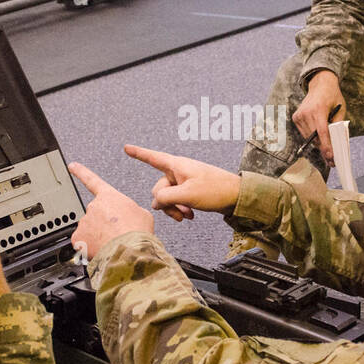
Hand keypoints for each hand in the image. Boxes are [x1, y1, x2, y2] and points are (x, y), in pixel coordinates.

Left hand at [67, 162, 154, 259]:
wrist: (129, 251)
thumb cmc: (137, 232)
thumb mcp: (143, 213)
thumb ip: (131, 210)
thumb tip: (129, 216)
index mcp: (109, 197)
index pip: (92, 180)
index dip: (81, 172)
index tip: (72, 166)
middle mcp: (94, 206)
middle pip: (95, 215)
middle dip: (103, 224)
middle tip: (116, 234)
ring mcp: (84, 222)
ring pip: (89, 230)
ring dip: (98, 236)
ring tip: (113, 243)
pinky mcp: (78, 237)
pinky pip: (82, 242)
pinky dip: (90, 247)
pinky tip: (103, 249)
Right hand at [124, 144, 240, 221]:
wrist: (237, 196)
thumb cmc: (215, 190)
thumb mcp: (187, 195)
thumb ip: (165, 198)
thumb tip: (155, 203)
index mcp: (177, 165)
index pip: (153, 157)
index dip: (138, 153)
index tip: (126, 147)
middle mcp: (178, 171)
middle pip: (159, 188)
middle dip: (167, 203)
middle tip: (182, 212)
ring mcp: (184, 181)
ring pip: (167, 197)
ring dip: (174, 209)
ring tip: (187, 216)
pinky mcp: (190, 191)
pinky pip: (176, 201)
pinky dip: (180, 209)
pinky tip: (191, 216)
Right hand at [293, 70, 346, 163]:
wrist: (320, 84)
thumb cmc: (332, 96)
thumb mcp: (341, 109)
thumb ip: (338, 125)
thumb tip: (337, 142)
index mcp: (319, 109)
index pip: (322, 132)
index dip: (326, 146)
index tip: (330, 157)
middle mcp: (306, 112)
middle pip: (315, 137)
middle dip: (324, 148)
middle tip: (331, 159)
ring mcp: (299, 115)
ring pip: (309, 137)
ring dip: (318, 143)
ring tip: (327, 149)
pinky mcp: (296, 117)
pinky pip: (304, 133)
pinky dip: (312, 136)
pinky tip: (318, 136)